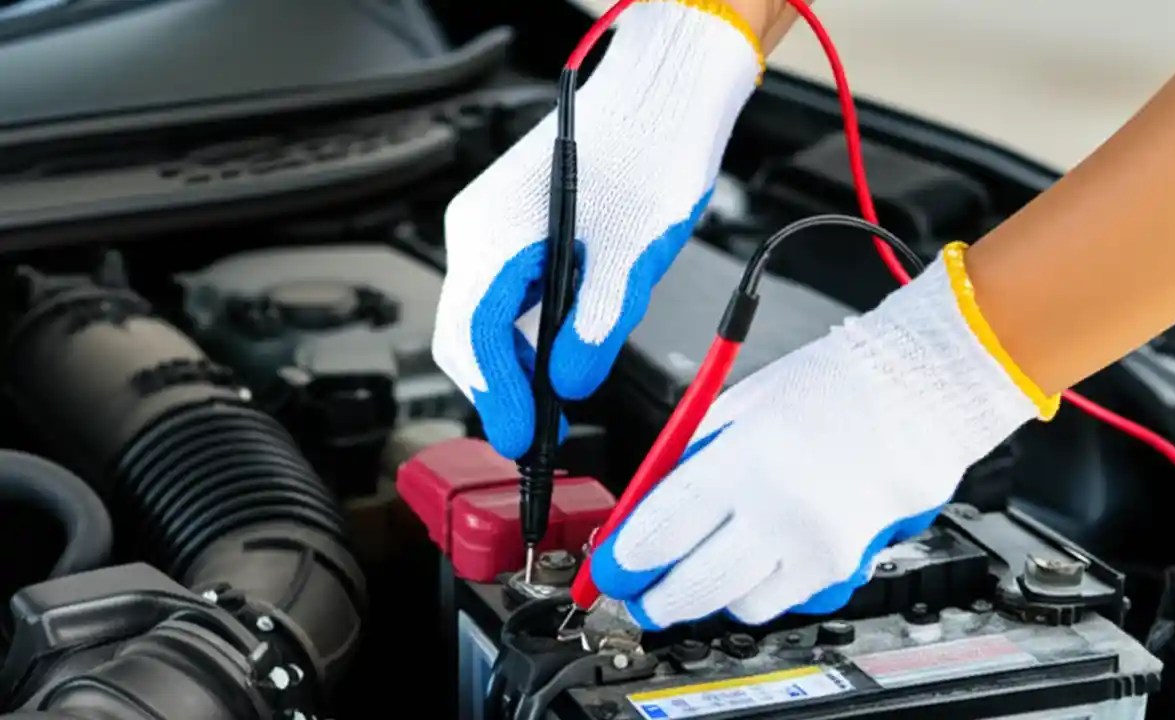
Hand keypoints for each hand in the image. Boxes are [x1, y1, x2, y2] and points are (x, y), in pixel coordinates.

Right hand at [432, 1, 763, 458]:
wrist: (662, 99)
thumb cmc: (649, 153)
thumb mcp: (632, 257)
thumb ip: (598, 327)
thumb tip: (571, 386)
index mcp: (494, 233)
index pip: (475, 335)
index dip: (498, 396)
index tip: (523, 439)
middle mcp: (480, 230)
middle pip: (465, 333)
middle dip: (498, 388)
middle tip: (538, 432)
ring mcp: (493, 229)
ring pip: (481, 319)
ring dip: (511, 365)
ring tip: (552, 401)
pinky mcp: (514, 231)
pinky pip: (503, 297)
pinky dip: (522, 335)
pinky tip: (555, 354)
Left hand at [589, 252, 1053, 628]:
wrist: (917, 392)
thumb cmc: (832, 385)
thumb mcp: (737, 404)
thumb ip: (686, 459)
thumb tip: (642, 508)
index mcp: (744, 458)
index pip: (660, 531)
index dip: (624, 558)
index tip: (611, 565)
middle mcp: (779, 510)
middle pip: (690, 584)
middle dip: (652, 595)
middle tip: (638, 590)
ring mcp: (813, 545)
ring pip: (733, 604)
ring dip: (704, 594)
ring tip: (696, 568)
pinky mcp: (841, 566)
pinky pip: (777, 601)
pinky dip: (752, 591)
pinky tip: (747, 561)